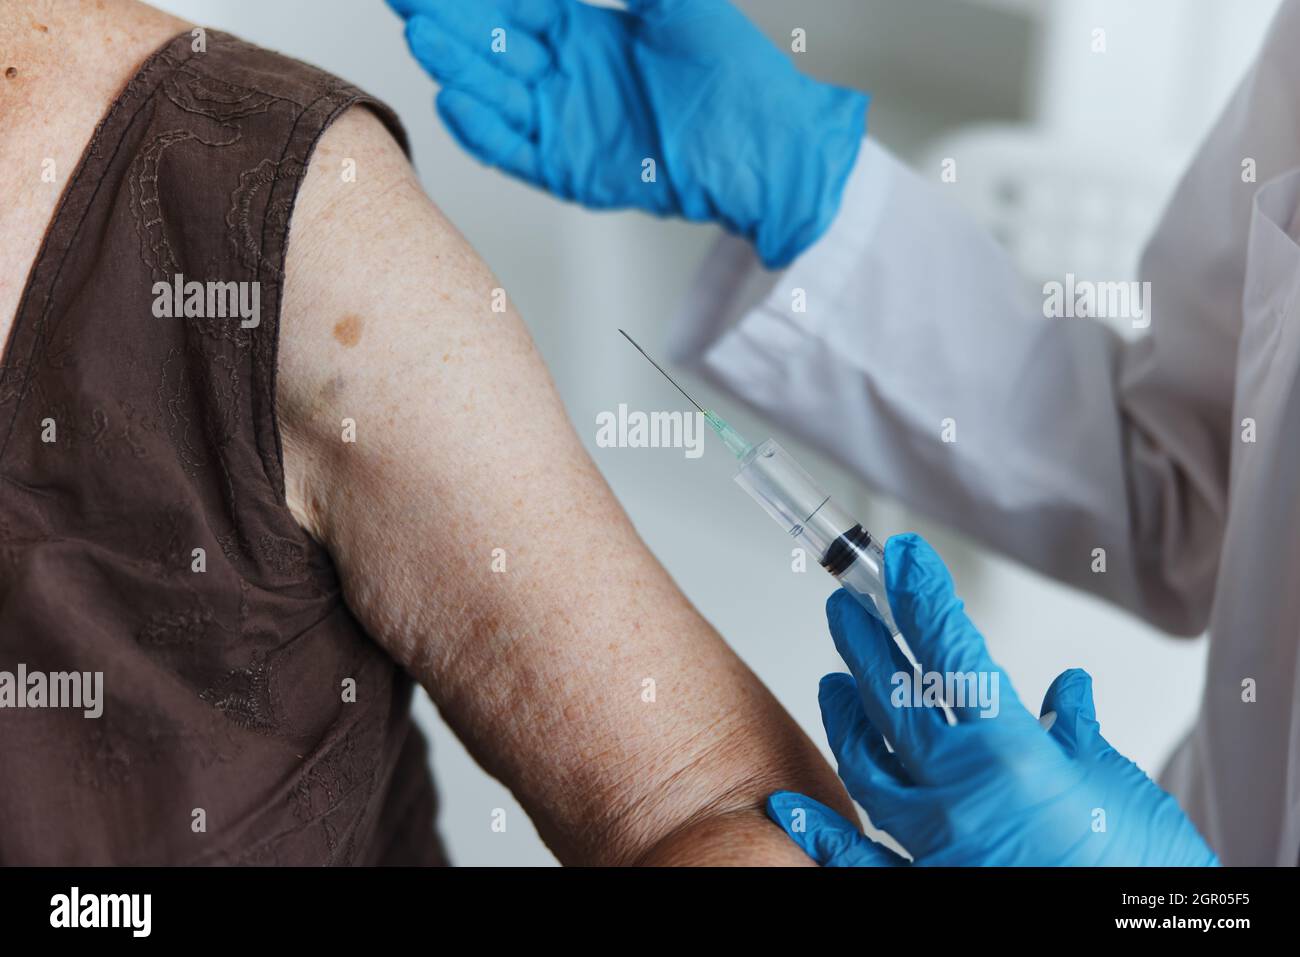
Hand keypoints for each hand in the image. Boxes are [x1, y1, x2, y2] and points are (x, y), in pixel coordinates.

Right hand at [386, 0, 867, 267]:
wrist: (768, 148)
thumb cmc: (737, 76)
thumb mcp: (677, 2)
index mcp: (585, 33)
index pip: (512, 5)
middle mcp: (567, 78)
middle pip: (492, 45)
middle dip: (448, 20)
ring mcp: (567, 125)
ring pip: (498, 94)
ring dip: (460, 67)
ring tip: (422, 36)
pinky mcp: (574, 172)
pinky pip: (517, 152)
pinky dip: (486, 131)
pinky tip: (454, 102)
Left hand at [767, 533, 1217, 865]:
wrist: (1136, 952)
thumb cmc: (1140, 876)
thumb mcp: (1124, 792)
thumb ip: (1083, 739)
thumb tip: (1069, 693)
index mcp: (1012, 754)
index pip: (953, 654)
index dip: (925, 598)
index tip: (903, 557)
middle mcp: (960, 794)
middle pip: (895, 698)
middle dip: (867, 643)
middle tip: (846, 605)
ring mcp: (935, 844)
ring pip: (867, 766)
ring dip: (846, 719)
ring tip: (832, 683)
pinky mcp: (924, 889)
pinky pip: (858, 858)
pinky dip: (820, 831)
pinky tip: (788, 805)